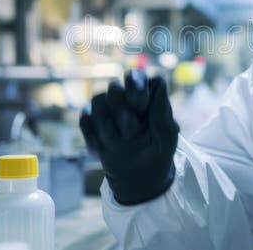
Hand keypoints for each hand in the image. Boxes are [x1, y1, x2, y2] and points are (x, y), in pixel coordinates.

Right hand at [80, 70, 178, 204]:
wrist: (139, 175)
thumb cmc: (158, 150)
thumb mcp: (167, 134)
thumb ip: (162, 109)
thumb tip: (160, 82)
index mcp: (147, 93)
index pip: (136, 77)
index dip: (136, 89)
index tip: (141, 108)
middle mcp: (125, 94)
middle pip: (114, 86)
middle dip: (121, 111)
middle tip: (132, 134)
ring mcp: (106, 106)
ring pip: (98, 100)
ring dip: (107, 126)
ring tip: (118, 144)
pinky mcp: (90, 120)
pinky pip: (85, 119)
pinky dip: (93, 136)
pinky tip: (102, 150)